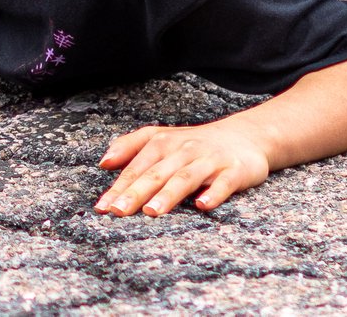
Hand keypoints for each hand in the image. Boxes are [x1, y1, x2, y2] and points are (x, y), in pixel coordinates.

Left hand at [96, 119, 272, 214]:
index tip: (102, 208)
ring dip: (168, 194)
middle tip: (118, 211)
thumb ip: (130, 147)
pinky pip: (223, 183)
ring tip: (152, 211)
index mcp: (162, 143)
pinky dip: (213, 193)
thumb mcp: (160, 138)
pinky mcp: (234, 171)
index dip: (118, 187)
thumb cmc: (193, 143)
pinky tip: (202, 205)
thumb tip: (104, 163)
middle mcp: (183, 150)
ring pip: (186, 177)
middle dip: (136, 192)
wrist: (244, 135)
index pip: (136, 168)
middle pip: (156, 173)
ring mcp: (209, 160)